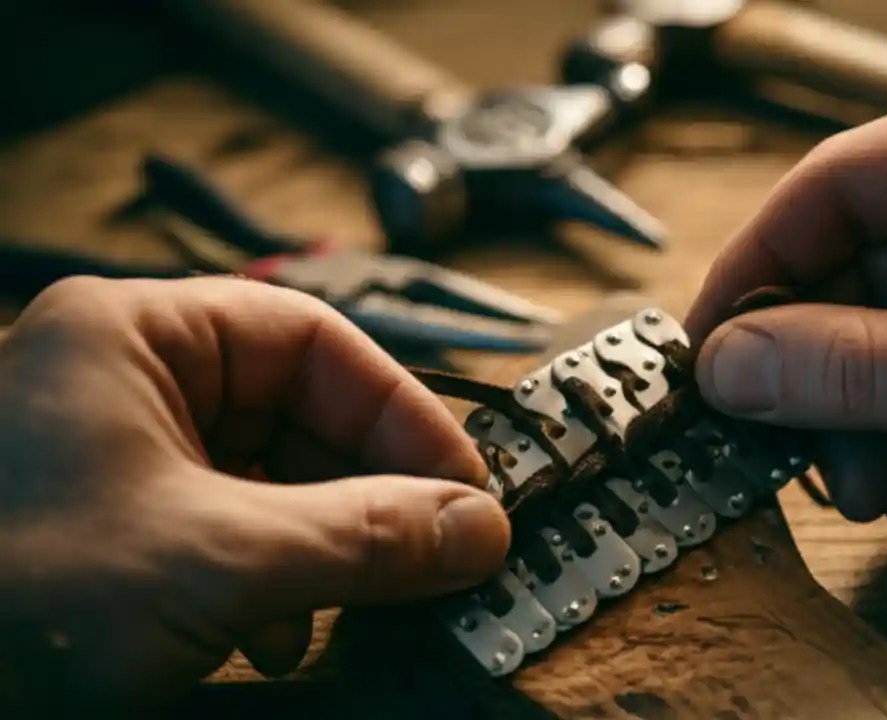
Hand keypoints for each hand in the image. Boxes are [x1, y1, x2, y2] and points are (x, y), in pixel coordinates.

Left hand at [0, 277, 509, 708]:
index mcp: (135, 336)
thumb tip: (474, 525)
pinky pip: (232, 530)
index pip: (316, 341)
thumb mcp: (213, 559)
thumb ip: (363, 536)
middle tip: (429, 549)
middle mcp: (128, 384)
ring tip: (339, 601)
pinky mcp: (118, 529)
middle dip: (364, 491)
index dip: (401, 412)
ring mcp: (119, 458)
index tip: (463, 485)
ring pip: (273, 477)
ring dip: (321, 546)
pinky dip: (271, 581)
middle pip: (300, 410)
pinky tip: (266, 633)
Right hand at [687, 85, 886, 546]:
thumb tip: (726, 365)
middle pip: (843, 274)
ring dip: (856, 425)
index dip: (756, 268)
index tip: (706, 349)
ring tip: (874, 491)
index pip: (831, 188)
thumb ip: (856, 367)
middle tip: (790, 446)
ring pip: (871, 342)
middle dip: (818, 376)